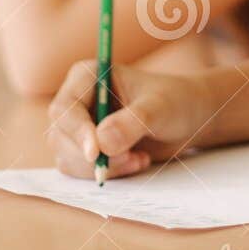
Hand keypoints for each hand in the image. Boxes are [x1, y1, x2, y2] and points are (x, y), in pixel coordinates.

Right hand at [46, 60, 220, 178]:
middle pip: (60, 137)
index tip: (96, 153)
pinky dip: (108, 173)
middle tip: (131, 158)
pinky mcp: (87, 149)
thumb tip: (101, 142)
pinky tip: (136, 161)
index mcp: (87, 76)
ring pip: (68, 157)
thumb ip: (132, 122)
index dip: (76, 132)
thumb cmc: (175, 101)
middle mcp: (77, 100)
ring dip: (103, 167)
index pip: (65, 108)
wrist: (188, 118)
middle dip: (93, 157)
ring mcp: (79, 126)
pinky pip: (81, 170)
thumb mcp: (159, 108)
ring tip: (138, 158)